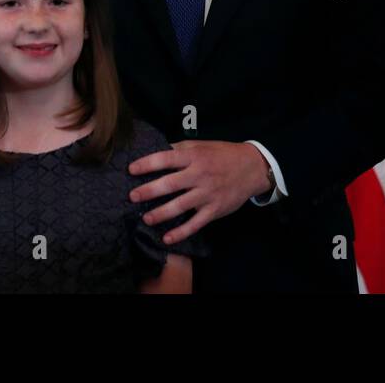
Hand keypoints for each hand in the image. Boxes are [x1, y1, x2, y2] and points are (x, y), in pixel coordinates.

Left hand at [128, 140, 270, 243]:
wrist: (252, 168)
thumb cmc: (223, 154)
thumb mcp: (202, 145)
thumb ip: (180, 148)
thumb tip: (157, 149)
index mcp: (194, 156)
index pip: (166, 159)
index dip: (147, 163)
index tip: (131, 169)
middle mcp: (199, 175)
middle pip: (170, 184)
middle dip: (148, 191)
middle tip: (132, 196)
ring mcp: (207, 194)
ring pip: (180, 206)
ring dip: (160, 213)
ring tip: (145, 218)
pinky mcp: (214, 210)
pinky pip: (195, 224)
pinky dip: (181, 232)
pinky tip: (167, 238)